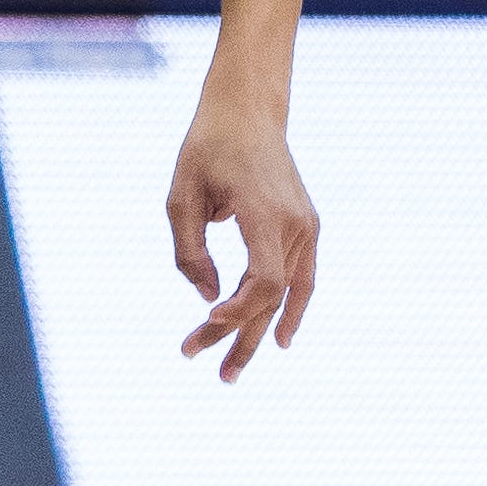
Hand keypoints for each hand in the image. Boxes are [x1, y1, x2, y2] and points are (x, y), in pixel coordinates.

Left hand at [166, 93, 318, 381]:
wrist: (247, 115)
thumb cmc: (207, 152)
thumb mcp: (180, 198)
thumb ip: (190, 251)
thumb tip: (208, 299)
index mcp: (263, 214)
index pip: (263, 280)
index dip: (238, 311)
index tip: (206, 324)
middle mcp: (294, 224)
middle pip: (269, 296)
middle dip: (235, 334)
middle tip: (202, 364)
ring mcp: (305, 227)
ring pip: (285, 294)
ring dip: (257, 331)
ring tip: (230, 370)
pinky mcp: (306, 227)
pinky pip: (302, 279)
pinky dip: (291, 310)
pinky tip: (278, 341)